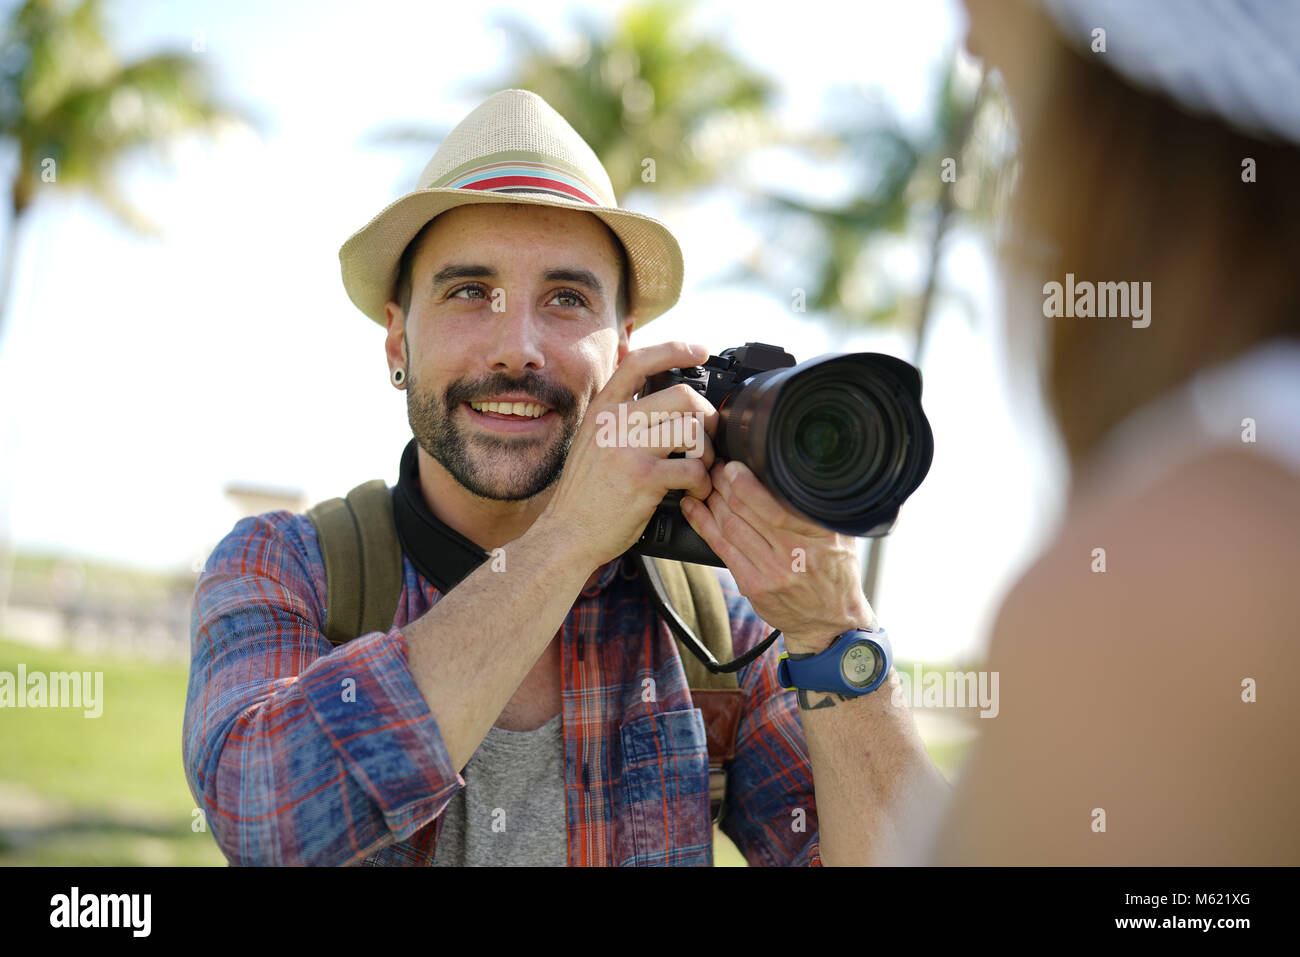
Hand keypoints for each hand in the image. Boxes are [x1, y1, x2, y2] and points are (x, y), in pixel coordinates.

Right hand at [537, 341, 720, 568]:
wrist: (567, 533)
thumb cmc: (586, 494)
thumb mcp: (592, 442)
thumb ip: (619, 418)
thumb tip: (656, 397)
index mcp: (603, 410)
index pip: (639, 361)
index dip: (674, 349)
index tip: (699, 352)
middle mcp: (614, 423)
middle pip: (682, 395)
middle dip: (708, 416)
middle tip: (711, 437)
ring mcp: (628, 449)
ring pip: (693, 430)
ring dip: (709, 452)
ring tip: (703, 469)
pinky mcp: (643, 478)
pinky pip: (693, 468)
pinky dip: (702, 483)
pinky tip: (693, 493)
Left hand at [679, 460, 876, 654]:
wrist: (830, 621)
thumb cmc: (835, 573)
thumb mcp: (842, 535)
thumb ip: (820, 508)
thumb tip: (795, 472)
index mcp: (821, 536)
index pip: (775, 505)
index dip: (746, 483)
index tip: (733, 466)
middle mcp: (796, 554)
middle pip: (747, 512)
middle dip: (724, 485)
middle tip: (715, 469)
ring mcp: (773, 573)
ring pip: (731, 527)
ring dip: (713, 501)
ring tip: (706, 485)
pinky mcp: (754, 586)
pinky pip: (722, 549)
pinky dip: (703, 525)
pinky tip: (694, 508)